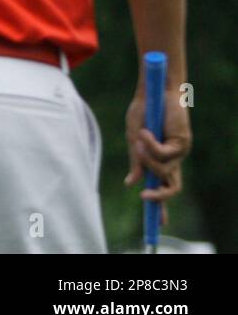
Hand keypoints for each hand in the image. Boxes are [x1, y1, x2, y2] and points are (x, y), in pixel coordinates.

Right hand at [123, 90, 191, 226]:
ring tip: (138, 140)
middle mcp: (173, 158)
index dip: (161, 207)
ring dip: (147, 159)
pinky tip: (145, 133)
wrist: (155, 90)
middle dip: (160, 198)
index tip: (157, 223)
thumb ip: (136, 161)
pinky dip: (151, 146)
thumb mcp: (134, 140)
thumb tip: (132, 183)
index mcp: (161, 159)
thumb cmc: (144, 111)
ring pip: (164, 172)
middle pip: (172, 188)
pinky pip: (164, 155)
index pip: (164, 187)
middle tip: (145, 197)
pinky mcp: (182, 143)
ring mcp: (179, 152)